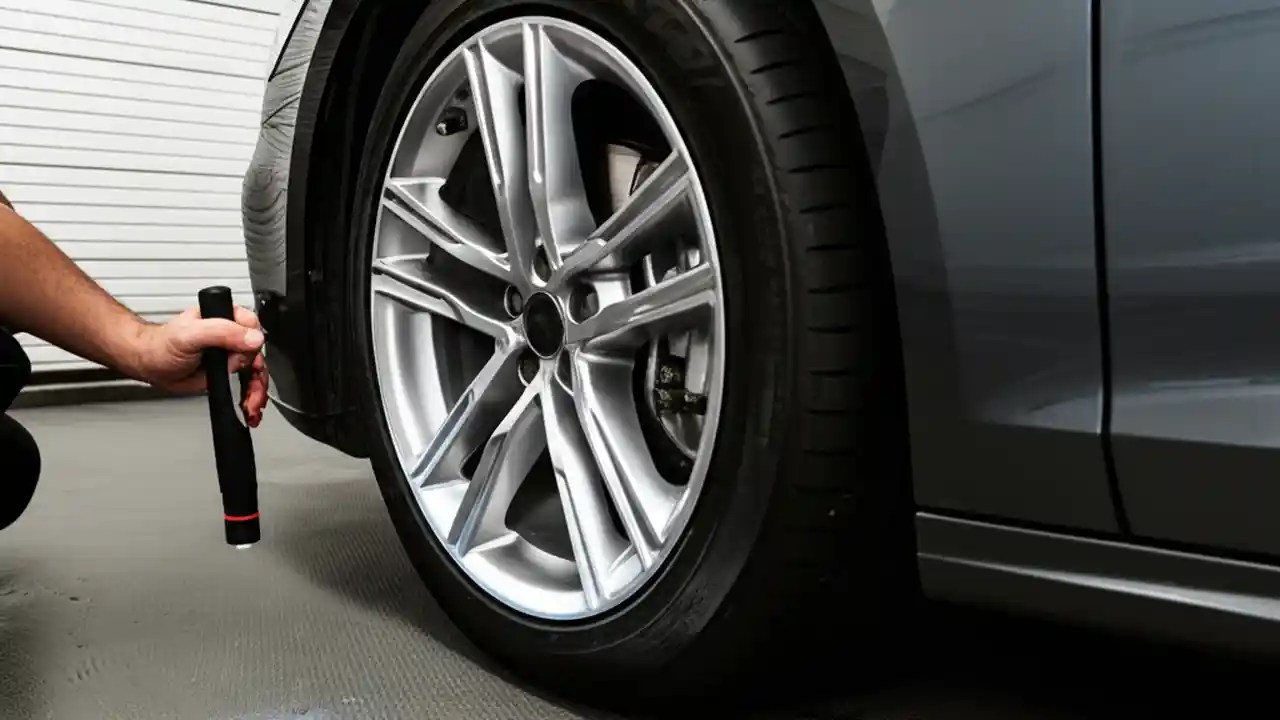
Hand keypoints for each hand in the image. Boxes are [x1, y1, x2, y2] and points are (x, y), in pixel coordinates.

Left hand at [129, 306, 268, 426]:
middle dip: (256, 374)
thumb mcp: (192, 334)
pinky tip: (250, 404)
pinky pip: (248, 382)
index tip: (239, 359)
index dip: (250, 345)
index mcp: (227, 316)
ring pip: (256, 370)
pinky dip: (252, 395)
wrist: (151, 365)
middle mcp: (232, 333)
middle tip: (245, 386)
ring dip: (257, 389)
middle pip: (258, 353)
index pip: (254, 328)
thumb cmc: (163, 345)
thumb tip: (254, 338)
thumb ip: (223, 332)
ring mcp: (231, 353)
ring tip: (251, 403)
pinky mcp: (228, 370)